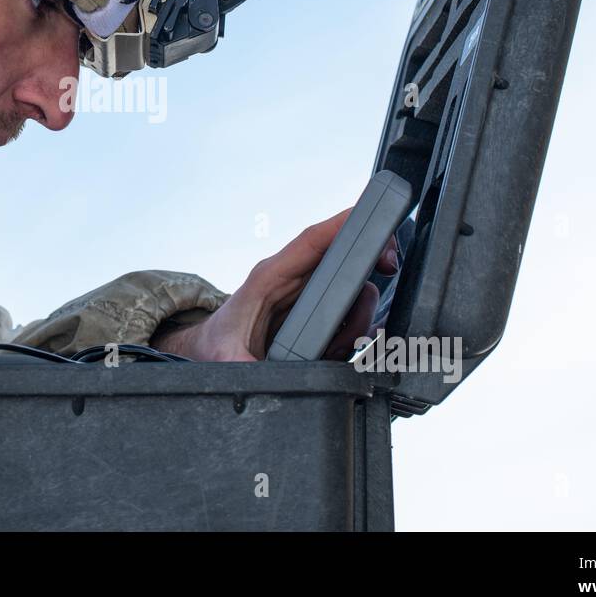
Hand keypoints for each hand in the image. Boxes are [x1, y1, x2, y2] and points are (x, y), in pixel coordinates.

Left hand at [157, 209, 398, 361]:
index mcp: (269, 278)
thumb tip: (260, 377)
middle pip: (342, 256)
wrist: (209, 356)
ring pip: (352, 288)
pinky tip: (341, 350)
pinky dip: (355, 331)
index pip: (311, 240)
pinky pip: (348, 313)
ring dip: (359, 316)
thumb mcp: (224, 359)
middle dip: (370, 265)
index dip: (345, 224)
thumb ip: (243, 367)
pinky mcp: (315, 315)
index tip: (376, 218)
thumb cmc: (215, 346)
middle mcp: (292, 281)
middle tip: (386, 274)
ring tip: (339, 345)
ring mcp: (306, 296)